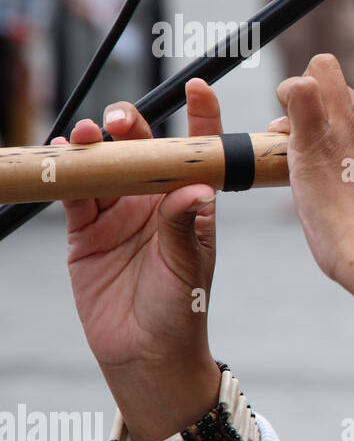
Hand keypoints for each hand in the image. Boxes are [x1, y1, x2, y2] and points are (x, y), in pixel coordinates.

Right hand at [58, 79, 223, 440]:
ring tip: (90, 135)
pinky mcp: (86, 232)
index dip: (200, 117)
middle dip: (132, 127)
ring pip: (106, 166)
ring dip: (96, 146)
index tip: (200, 87)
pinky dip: (68, 174)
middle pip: (143, 151)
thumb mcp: (188, 266)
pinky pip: (75, 194)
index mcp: (192, 203)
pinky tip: (65, 156)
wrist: (145, 353)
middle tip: (121, 119)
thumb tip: (197, 187)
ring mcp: (119, 214)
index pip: (199, 152)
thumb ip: (184, 225)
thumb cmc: (182, 309)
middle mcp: (156, 201)